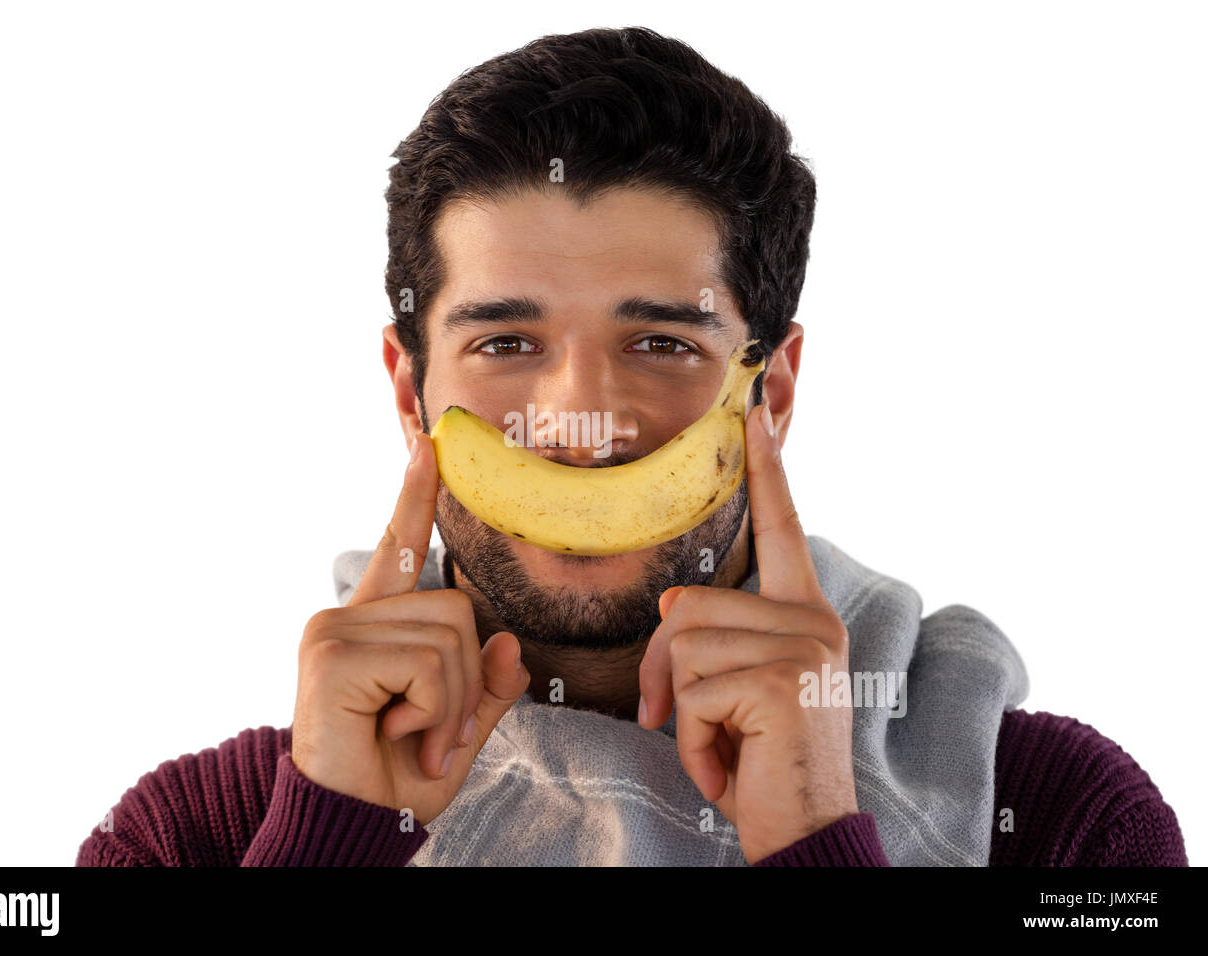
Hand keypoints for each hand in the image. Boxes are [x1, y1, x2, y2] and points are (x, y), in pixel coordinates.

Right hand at [291, 432, 530, 825]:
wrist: (352, 826)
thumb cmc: (396, 776)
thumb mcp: (460, 727)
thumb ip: (486, 685)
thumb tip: (509, 643)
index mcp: (375, 623)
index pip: (401, 547)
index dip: (416, 497)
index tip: (429, 445)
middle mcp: (347, 615)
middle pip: (458, 607)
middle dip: (467, 679)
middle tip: (433, 729)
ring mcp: (333, 630)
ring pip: (452, 635)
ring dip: (453, 702)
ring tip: (415, 736)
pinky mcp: (332, 655)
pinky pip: (430, 663)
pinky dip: (435, 710)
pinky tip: (399, 732)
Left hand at [638, 400, 858, 862]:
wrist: (807, 833)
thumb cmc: (766, 763)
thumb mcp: (738, 690)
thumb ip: (714, 636)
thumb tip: (672, 605)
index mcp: (806, 613)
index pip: (781, 527)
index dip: (764, 468)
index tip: (751, 408)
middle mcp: (812, 619)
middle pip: (686, 604)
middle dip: (663, 673)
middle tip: (696, 728)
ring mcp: (801, 645)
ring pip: (679, 644)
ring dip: (680, 713)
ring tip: (725, 747)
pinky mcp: (779, 677)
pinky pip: (686, 690)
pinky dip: (689, 740)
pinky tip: (727, 766)